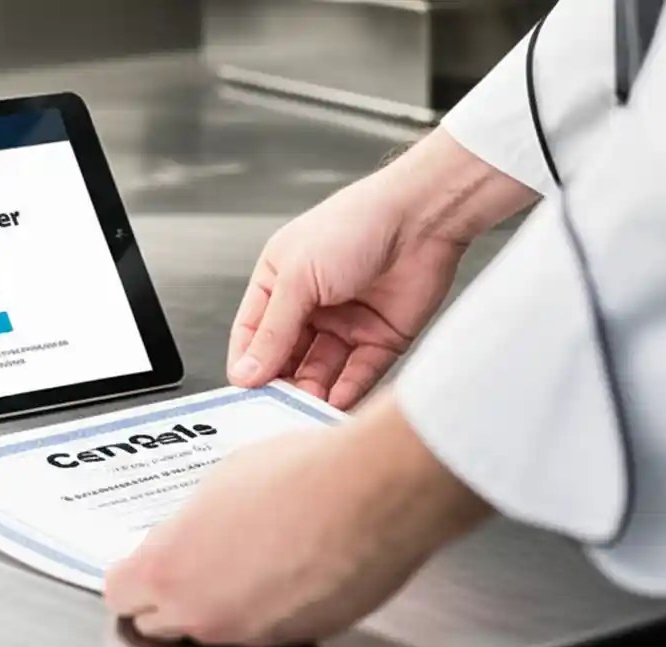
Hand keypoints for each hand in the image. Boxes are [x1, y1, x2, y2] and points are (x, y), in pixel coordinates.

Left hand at [103, 392, 492, 646]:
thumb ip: (193, 519)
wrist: (374, 494)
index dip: (132, 574)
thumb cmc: (304, 475)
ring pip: (214, 628)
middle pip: (160, 622)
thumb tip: (195, 526)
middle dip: (171, 594)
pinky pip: (263, 630)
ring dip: (223, 600)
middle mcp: (202, 612)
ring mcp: (248, 633)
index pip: (119, 592)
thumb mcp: (223, 479)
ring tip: (254, 554)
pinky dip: (267, 608)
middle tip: (196, 560)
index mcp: (168, 568)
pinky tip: (288, 568)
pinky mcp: (294, 640)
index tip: (142, 563)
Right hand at [227, 129, 536, 408]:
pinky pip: (357, 375)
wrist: (421, 218)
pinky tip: (334, 403)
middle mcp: (311, 306)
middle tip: (275, 409)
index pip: (253, 334)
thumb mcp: (298, 278)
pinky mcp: (380, 339)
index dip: (247, 363)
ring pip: (321, 372)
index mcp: (281, 282)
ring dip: (312, 393)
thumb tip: (245, 372)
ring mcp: (346, 324)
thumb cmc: (355, 226)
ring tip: (306, 410)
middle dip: (280, 384)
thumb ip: (272, 331)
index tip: (244, 393)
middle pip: (286, 359)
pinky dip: (345, 392)